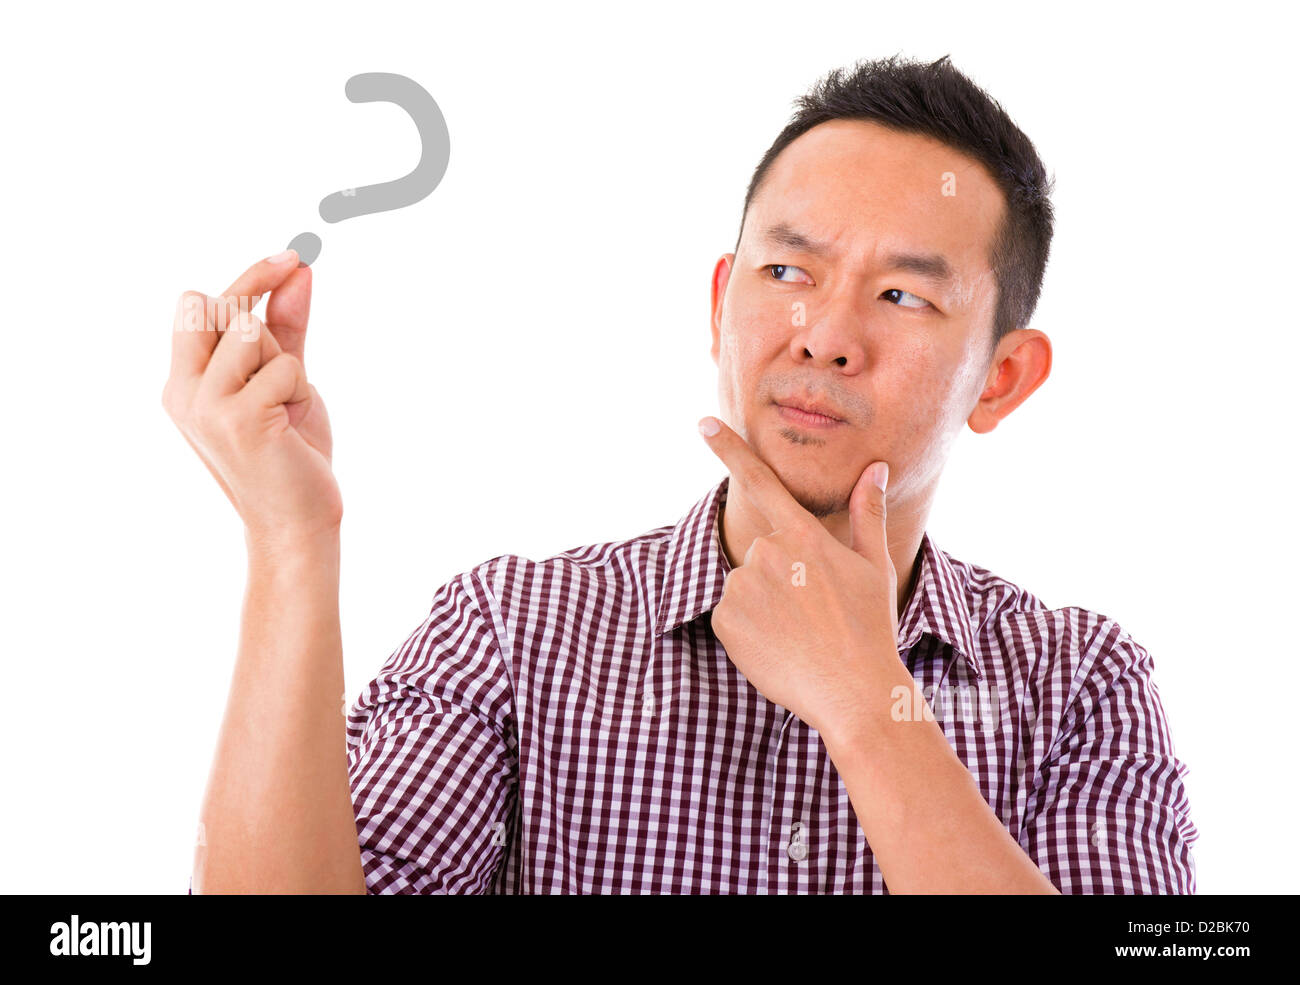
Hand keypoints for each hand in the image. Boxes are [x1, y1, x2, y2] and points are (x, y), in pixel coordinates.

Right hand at [163, 250, 340, 549]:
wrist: (298, 522)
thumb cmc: (291, 455)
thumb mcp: (287, 382)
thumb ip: (287, 328)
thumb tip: (299, 271)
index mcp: (183, 382)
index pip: (199, 305)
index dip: (248, 280)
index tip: (291, 258)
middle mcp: (183, 391)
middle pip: (217, 307)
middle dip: (260, 310)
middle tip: (293, 311)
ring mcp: (205, 404)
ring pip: (251, 330)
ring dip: (285, 361)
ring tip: (285, 406)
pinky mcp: (237, 417)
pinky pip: (284, 365)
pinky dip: (299, 387)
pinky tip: (290, 423)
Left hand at [698, 415, 909, 742]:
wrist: (852, 692)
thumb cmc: (870, 628)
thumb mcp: (873, 567)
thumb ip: (866, 513)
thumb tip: (877, 467)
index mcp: (802, 535)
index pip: (759, 480)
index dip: (728, 449)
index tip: (704, 423)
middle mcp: (766, 553)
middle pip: (762, 552)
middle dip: (781, 576)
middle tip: (815, 612)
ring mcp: (741, 587)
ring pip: (746, 585)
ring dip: (765, 605)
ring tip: (800, 634)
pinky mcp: (723, 620)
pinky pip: (730, 616)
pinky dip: (749, 630)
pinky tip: (778, 648)